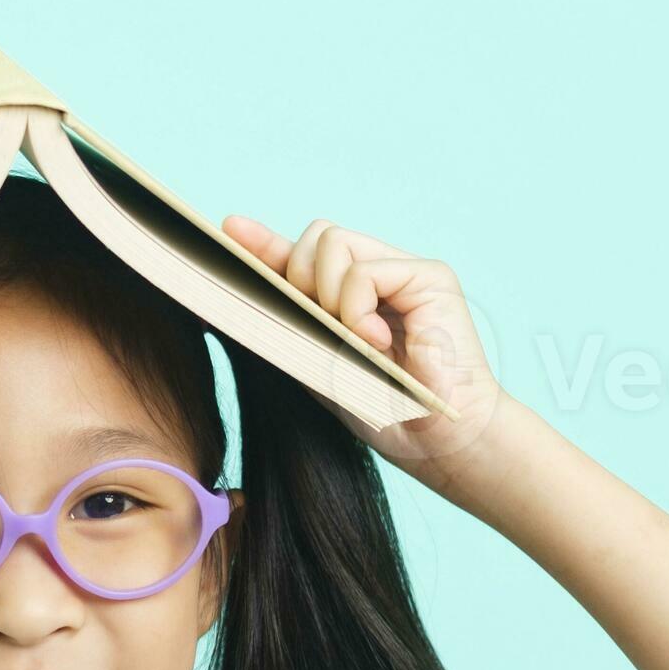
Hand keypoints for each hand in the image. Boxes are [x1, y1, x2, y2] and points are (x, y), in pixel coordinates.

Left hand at [219, 214, 503, 490]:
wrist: (438, 441)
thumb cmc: (383, 410)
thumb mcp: (318, 362)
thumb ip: (288, 323)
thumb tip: (235, 295)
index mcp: (352, 294)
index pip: (304, 255)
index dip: (266, 243)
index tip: (229, 228)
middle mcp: (380, 273)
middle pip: (318, 237)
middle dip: (299, 276)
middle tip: (321, 326)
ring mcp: (405, 271)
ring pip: (334, 241)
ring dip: (329, 294)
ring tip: (356, 339)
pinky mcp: (430, 276)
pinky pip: (364, 271)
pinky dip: (356, 308)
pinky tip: (375, 340)